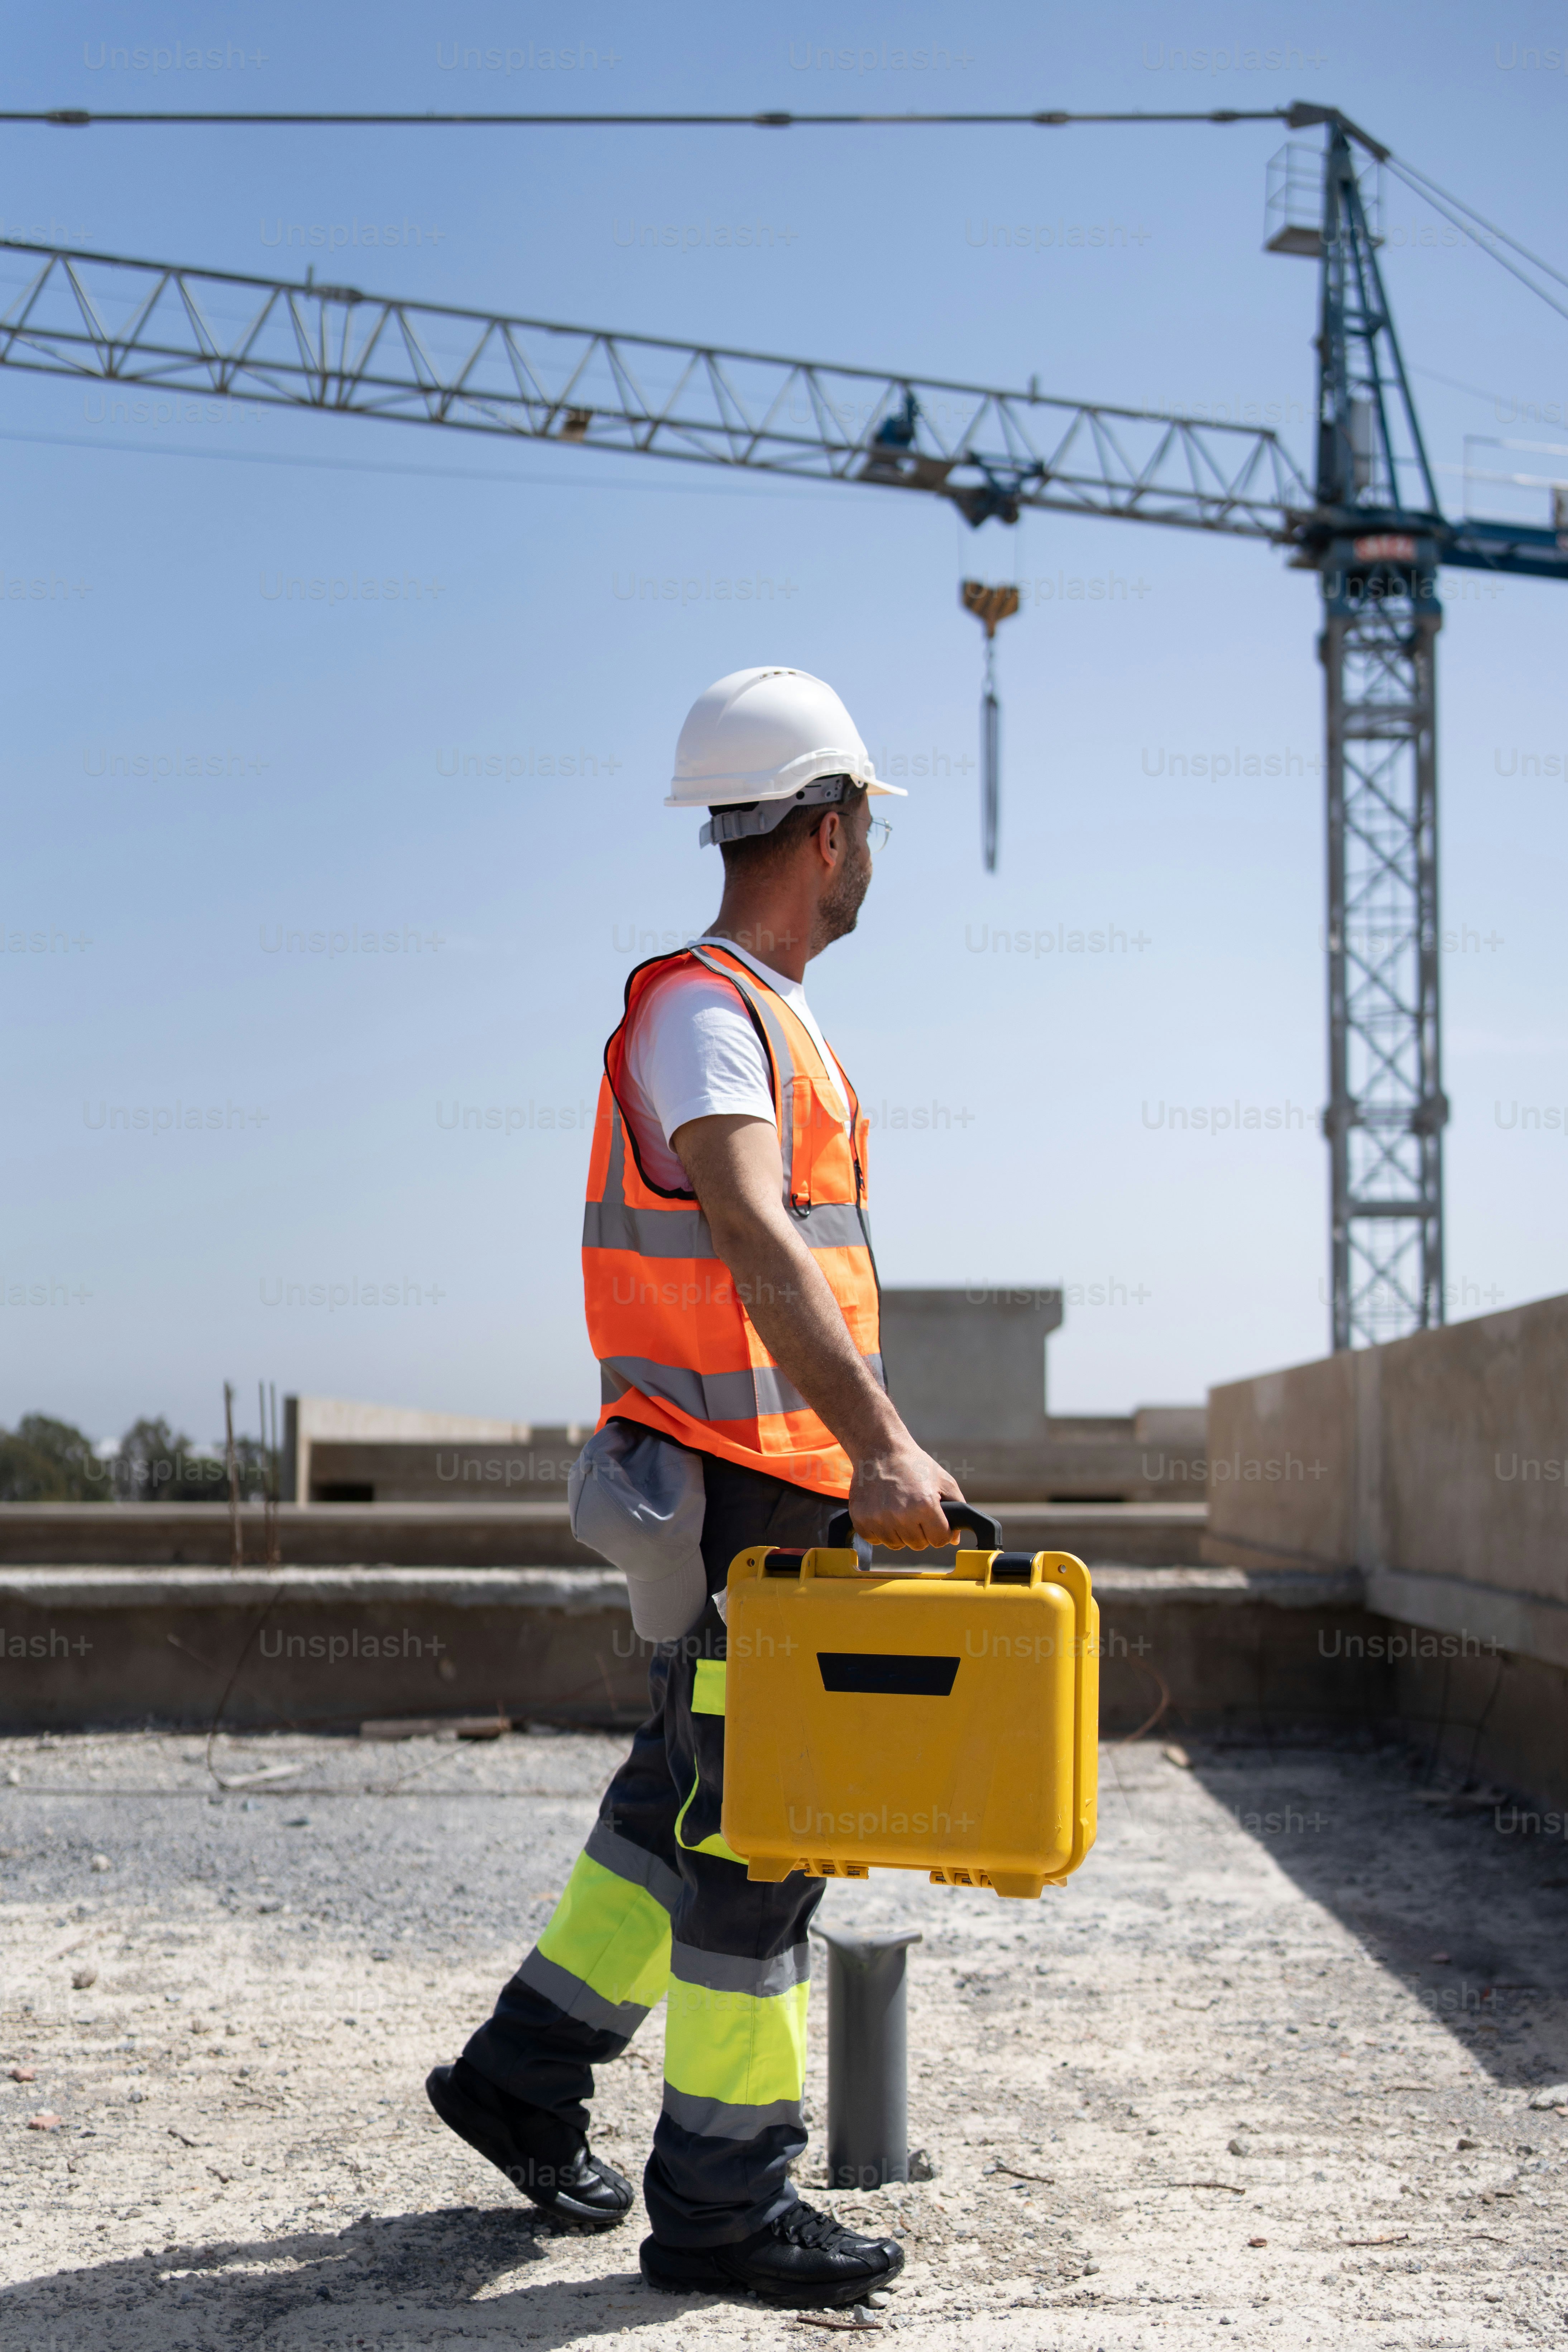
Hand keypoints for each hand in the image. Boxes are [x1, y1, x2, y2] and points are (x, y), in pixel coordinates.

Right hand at [846, 1438, 964, 1551]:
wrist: (880, 1449)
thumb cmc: (915, 1465)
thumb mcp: (944, 1481)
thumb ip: (957, 1509)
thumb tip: (954, 1540)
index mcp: (925, 1505)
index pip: (940, 1540)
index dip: (940, 1531)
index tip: (934, 1519)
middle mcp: (901, 1514)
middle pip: (918, 1545)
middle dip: (920, 1531)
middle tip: (914, 1510)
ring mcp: (879, 1518)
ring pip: (896, 1544)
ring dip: (900, 1532)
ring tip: (898, 1508)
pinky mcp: (861, 1519)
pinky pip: (875, 1540)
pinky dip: (880, 1530)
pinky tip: (882, 1510)